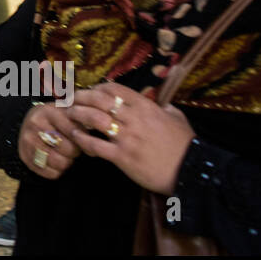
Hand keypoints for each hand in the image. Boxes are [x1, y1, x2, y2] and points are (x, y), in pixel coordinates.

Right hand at [18, 101, 84, 178]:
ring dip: (67, 162)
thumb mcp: (66, 112)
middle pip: (68, 149)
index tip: (83, 138)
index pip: (75, 131)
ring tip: (64, 155)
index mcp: (49, 112)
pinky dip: (57, 171)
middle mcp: (35, 125)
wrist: (29, 123)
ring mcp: (28, 141)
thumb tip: (104, 131)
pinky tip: (55, 161)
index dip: (83, 138)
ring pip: (59, 163)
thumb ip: (83, 118)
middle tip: (72, 148)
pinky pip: (50, 173)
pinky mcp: (25, 156)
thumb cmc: (55, 119)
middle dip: (75, 151)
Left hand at [64, 83, 195, 194]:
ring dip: (77, 114)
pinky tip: (75, 136)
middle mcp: (134, 118)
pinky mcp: (122, 157)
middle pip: (99, 100)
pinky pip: (95, 145)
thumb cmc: (185, 145)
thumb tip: (162, 103)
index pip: (114, 89)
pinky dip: (82, 139)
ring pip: (93, 119)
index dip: (97, 88)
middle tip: (69, 99)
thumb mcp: (178, 118)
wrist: (192, 171)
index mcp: (146, 106)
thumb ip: (166, 108)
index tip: (89, 91)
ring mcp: (127, 137)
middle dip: (81, 97)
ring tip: (68, 114)